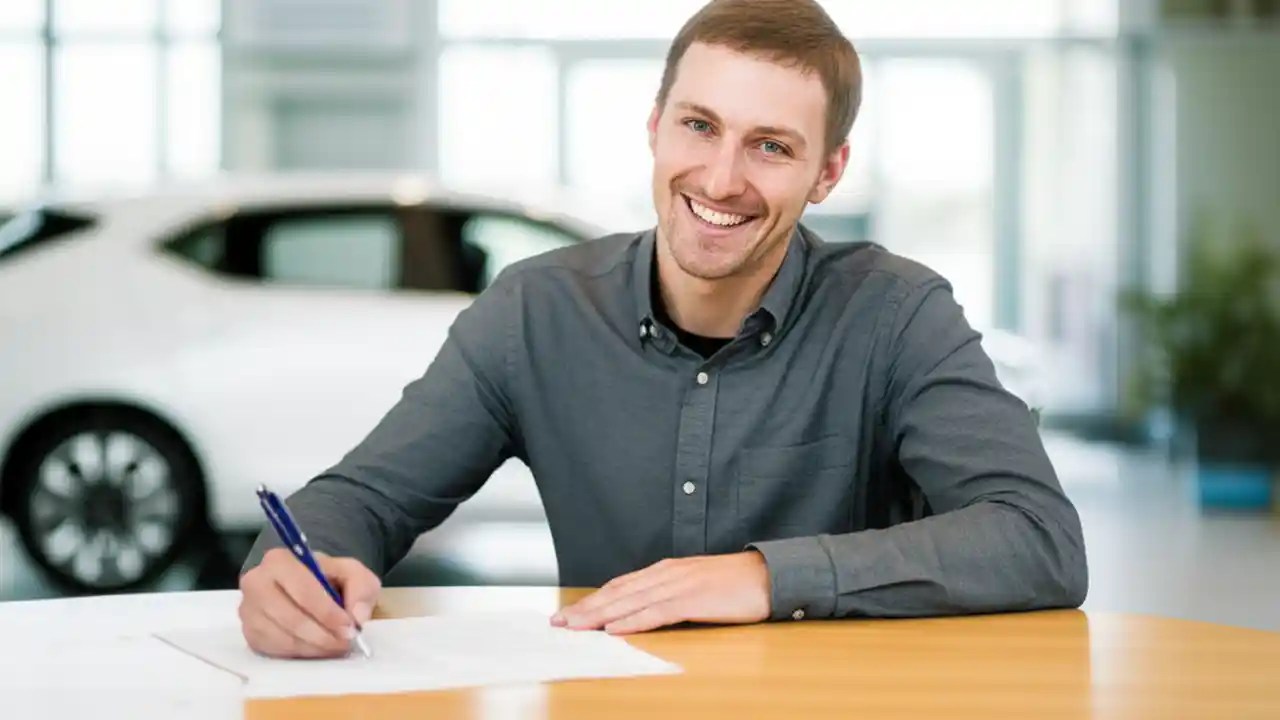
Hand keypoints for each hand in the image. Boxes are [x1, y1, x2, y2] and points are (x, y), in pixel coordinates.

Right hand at [238, 548, 380, 657]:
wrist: (307, 585)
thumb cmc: (328, 578)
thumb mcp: (352, 573)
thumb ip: (361, 588)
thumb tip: (358, 617)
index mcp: (279, 561)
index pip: (303, 591)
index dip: (328, 613)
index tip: (350, 628)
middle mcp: (256, 583)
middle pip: (290, 618)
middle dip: (323, 634)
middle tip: (345, 642)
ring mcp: (249, 611)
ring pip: (283, 637)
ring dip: (314, 647)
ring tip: (335, 646)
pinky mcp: (250, 633)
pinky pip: (275, 650)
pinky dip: (301, 653)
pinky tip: (317, 648)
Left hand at [551, 552, 771, 634]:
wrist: (768, 576)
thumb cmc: (734, 584)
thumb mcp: (695, 585)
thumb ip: (669, 595)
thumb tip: (643, 612)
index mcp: (666, 571)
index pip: (620, 586)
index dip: (592, 600)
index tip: (569, 613)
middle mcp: (666, 574)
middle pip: (617, 593)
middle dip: (586, 608)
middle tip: (559, 622)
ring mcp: (679, 586)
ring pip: (630, 602)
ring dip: (600, 615)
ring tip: (576, 626)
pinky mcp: (693, 599)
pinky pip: (657, 612)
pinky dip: (633, 620)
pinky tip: (615, 628)